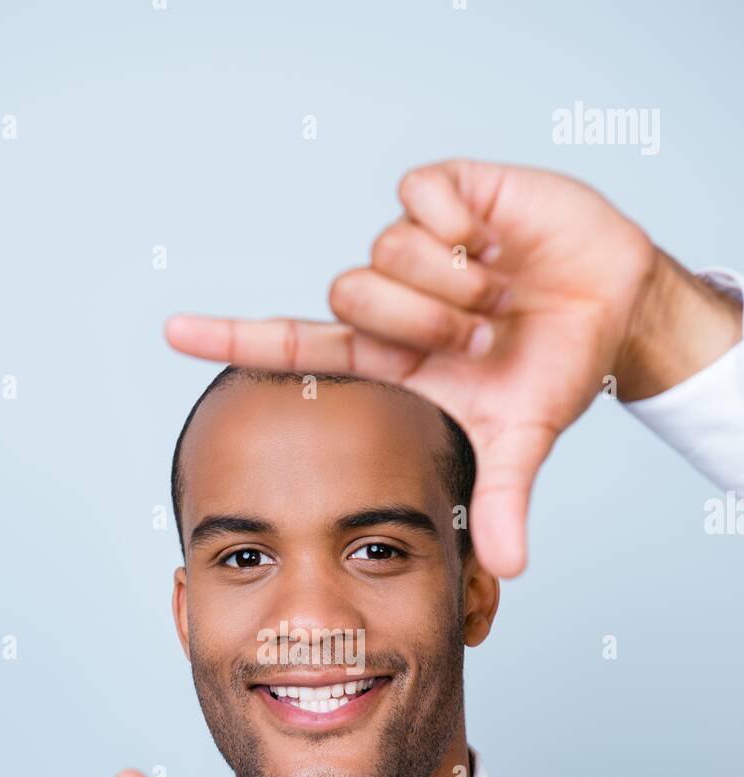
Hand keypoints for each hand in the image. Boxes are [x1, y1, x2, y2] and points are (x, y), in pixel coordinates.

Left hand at [165, 159, 662, 576]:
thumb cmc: (554, 368)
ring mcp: (415, 244)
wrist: (616, 304)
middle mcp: (389, 298)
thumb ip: (503, 501)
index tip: (172, 332)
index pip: (295, 344)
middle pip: (347, 293)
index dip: (235, 338)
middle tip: (482, 336)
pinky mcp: (447, 191)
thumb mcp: (523, 439)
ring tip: (500, 294)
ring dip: (452, 283)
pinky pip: (419, 197)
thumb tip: (508, 572)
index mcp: (389, 357)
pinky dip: (461, 225)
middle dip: (422, 323)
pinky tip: (495, 239)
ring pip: (383, 250)